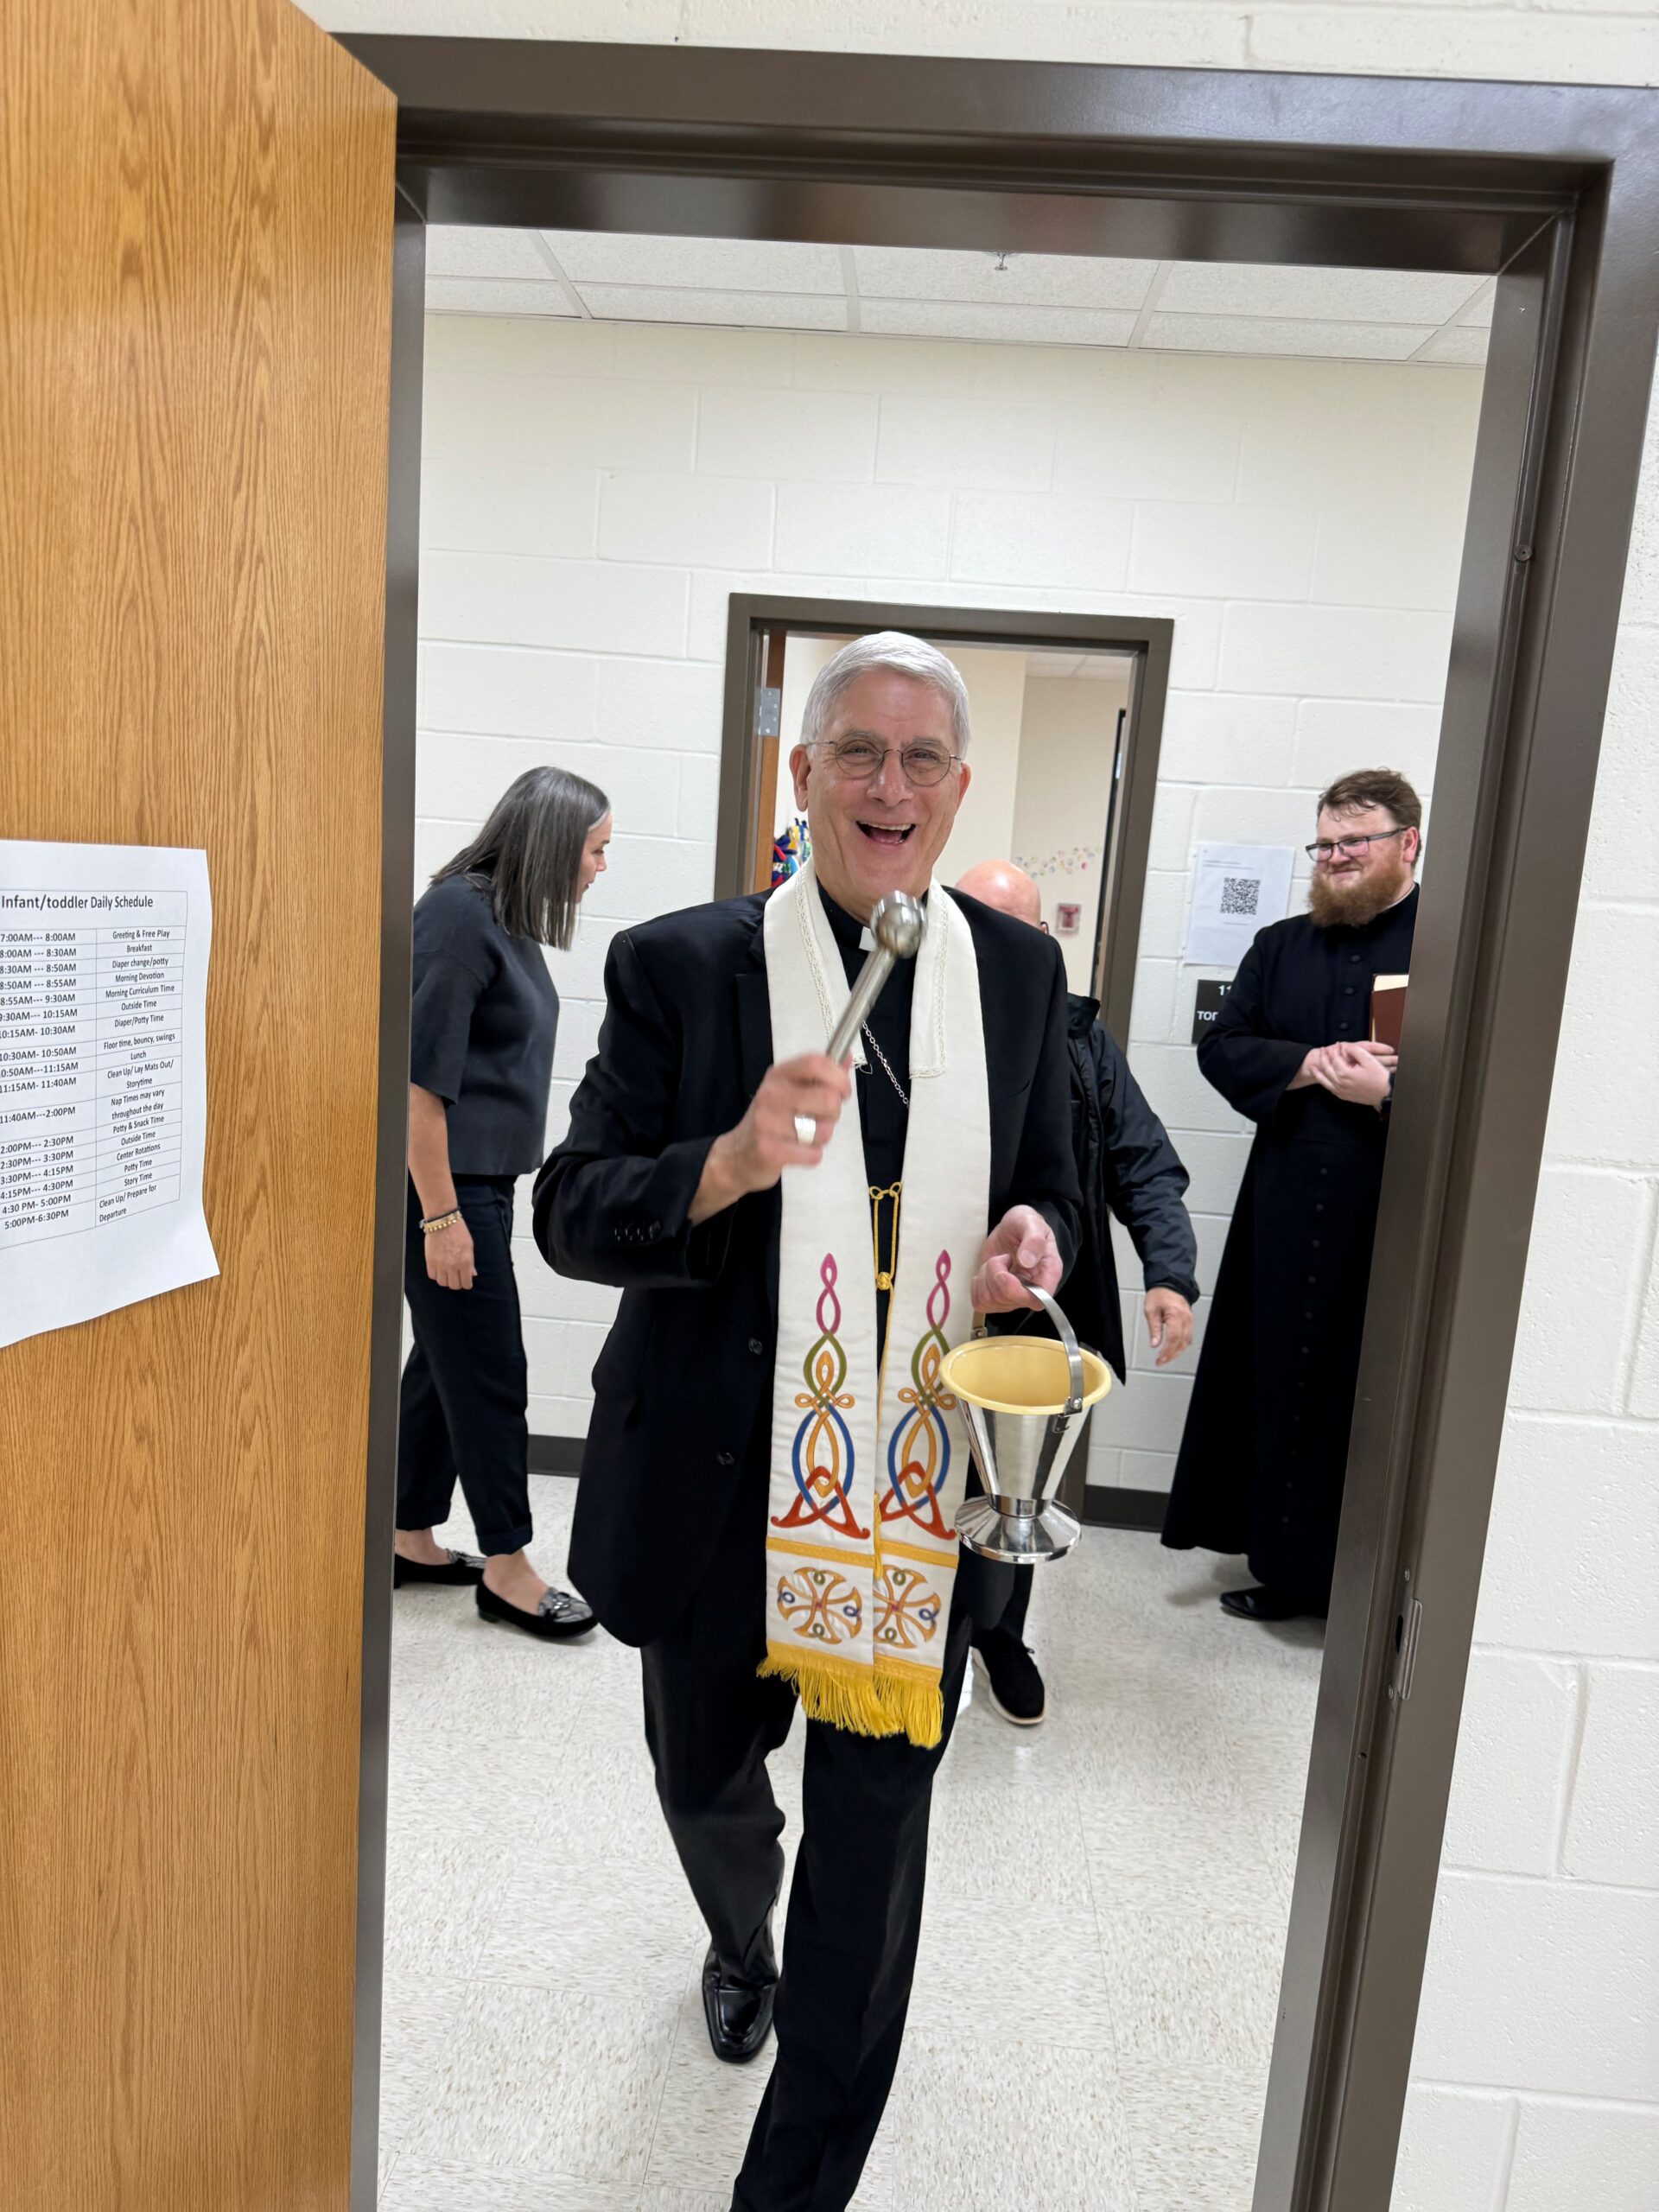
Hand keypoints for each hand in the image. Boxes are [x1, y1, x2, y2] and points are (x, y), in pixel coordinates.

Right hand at [424, 1217, 475, 1290]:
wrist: (443, 1222)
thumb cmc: (459, 1232)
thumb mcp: (469, 1247)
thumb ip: (471, 1263)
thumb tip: (472, 1274)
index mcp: (465, 1262)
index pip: (466, 1284)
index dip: (467, 1284)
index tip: (465, 1281)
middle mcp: (453, 1266)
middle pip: (454, 1285)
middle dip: (457, 1283)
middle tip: (457, 1277)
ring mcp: (440, 1264)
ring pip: (442, 1283)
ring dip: (446, 1280)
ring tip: (447, 1273)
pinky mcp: (430, 1261)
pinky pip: (432, 1276)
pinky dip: (436, 1274)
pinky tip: (439, 1269)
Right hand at [692, 1052, 851, 1220]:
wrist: (737, 1156)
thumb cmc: (772, 1121)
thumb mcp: (791, 1091)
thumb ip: (820, 1076)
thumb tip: (846, 1056)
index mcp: (779, 1074)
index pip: (816, 1063)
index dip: (839, 1078)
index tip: (842, 1093)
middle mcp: (770, 1093)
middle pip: (828, 1099)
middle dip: (834, 1114)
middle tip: (820, 1120)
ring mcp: (767, 1122)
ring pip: (823, 1131)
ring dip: (821, 1139)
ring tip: (803, 1138)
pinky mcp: (769, 1150)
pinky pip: (813, 1154)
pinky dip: (811, 1157)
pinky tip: (795, 1153)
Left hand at [971, 1205, 1061, 1312]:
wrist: (1011, 1228)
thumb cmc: (1025, 1224)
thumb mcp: (1031, 1222)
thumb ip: (1033, 1240)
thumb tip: (1027, 1261)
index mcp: (1048, 1274)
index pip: (1038, 1300)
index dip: (1018, 1293)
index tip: (1004, 1274)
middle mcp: (1032, 1290)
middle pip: (1008, 1300)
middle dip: (996, 1274)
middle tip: (1002, 1257)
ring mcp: (1014, 1297)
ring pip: (990, 1300)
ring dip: (986, 1277)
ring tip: (997, 1260)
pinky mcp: (996, 1297)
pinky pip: (980, 1302)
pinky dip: (977, 1285)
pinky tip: (987, 1271)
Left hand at [1144, 1288, 1193, 1366]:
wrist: (1169, 1284)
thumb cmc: (1159, 1294)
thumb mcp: (1150, 1310)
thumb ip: (1154, 1328)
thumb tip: (1155, 1343)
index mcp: (1176, 1314)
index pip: (1173, 1337)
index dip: (1167, 1351)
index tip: (1160, 1358)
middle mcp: (1186, 1318)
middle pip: (1181, 1342)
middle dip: (1171, 1354)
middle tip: (1161, 1361)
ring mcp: (1189, 1320)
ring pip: (1186, 1341)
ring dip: (1176, 1352)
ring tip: (1166, 1358)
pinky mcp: (1189, 1321)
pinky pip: (1187, 1337)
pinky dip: (1181, 1346)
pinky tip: (1174, 1350)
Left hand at [1309, 1042, 1393, 1105]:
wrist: (1386, 1095)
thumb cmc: (1380, 1078)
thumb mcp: (1370, 1060)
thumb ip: (1356, 1051)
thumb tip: (1346, 1047)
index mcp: (1345, 1073)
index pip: (1335, 1058)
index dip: (1335, 1050)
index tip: (1337, 1044)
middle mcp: (1340, 1083)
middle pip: (1327, 1068)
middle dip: (1324, 1058)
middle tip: (1322, 1050)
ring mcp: (1341, 1091)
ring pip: (1324, 1081)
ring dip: (1317, 1072)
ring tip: (1311, 1067)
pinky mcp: (1343, 1096)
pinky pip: (1329, 1088)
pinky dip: (1323, 1082)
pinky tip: (1322, 1079)